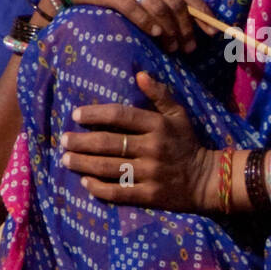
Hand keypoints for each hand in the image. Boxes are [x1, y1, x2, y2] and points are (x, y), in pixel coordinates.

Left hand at [61, 70, 218, 212]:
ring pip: (108, 167)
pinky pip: (118, 192)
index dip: (95, 114)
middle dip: (81, 141)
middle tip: (63, 140)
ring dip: (83, 163)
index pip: (120, 115)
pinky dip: (99, 188)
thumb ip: (159, 94)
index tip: (76, 115)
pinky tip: (85, 182)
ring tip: (66, 159)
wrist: (207, 180)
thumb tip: (139, 74)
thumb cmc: (188, 143)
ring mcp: (150, 173)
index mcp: (158, 125)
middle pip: (108, 143)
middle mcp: (152, 148)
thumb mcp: (179, 115)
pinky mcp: (149, 195)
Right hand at [65, 0, 203, 54]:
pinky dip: (147, 23)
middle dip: (186, 29)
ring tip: (172, 48)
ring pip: (158, 7)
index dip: (203, 13)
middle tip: (188, 48)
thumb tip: (192, 21)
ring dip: (169, 31)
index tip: (212, 33)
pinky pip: (134, 8)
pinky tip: (154, 34)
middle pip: (176, 2)